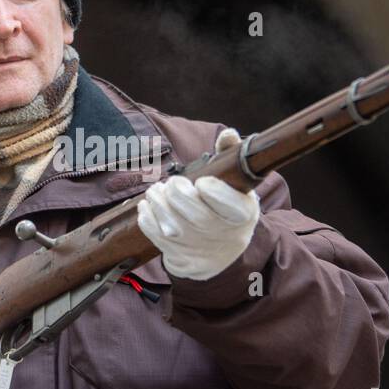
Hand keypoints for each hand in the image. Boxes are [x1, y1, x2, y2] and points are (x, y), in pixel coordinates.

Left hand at [135, 128, 260, 280]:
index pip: (230, 206)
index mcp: (241, 215)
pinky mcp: (178, 254)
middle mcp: (220, 234)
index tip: (201, 181)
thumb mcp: (238, 185)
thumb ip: (230, 157)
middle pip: (197, 216)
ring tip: (156, 190)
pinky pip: (157, 237)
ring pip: (173, 227)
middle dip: (178, 194)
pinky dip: (147, 219)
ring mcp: (198, 246)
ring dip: (158, 204)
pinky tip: (147, 205)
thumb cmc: (228, 208)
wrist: (219, 251)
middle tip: (172, 182)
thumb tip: (228, 134)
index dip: (214, 191)